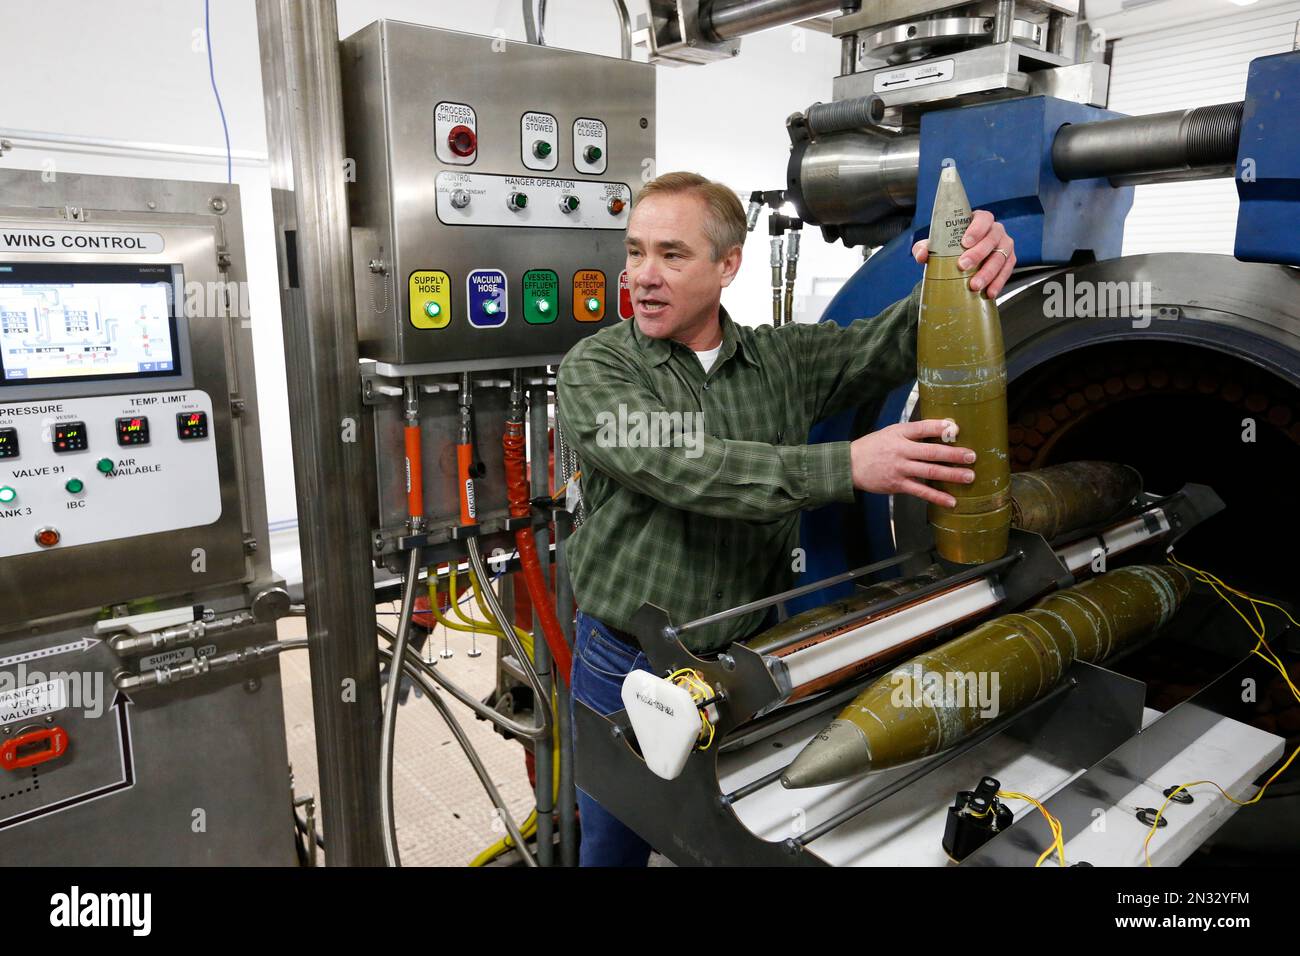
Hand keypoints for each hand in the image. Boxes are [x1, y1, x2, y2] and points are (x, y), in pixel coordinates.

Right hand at [850, 419, 975, 507]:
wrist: (849, 465)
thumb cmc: (873, 447)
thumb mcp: (890, 433)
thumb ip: (913, 432)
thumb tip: (942, 429)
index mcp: (899, 433)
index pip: (922, 428)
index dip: (939, 428)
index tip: (956, 428)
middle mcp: (900, 450)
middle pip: (931, 452)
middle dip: (953, 454)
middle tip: (972, 456)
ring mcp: (899, 468)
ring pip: (929, 471)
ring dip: (951, 475)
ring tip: (969, 476)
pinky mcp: (897, 485)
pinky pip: (920, 491)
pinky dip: (936, 496)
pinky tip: (951, 501)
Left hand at [912, 209, 1015, 297]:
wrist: (961, 262)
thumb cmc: (950, 247)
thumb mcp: (936, 245)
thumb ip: (925, 247)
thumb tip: (921, 255)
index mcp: (980, 220)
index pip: (983, 218)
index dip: (976, 229)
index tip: (965, 242)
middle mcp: (995, 231)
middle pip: (992, 238)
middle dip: (978, 253)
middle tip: (963, 266)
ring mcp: (1004, 246)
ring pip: (1001, 256)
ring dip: (988, 272)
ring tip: (975, 285)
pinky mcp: (1009, 261)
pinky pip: (1007, 271)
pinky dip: (998, 282)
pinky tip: (989, 292)